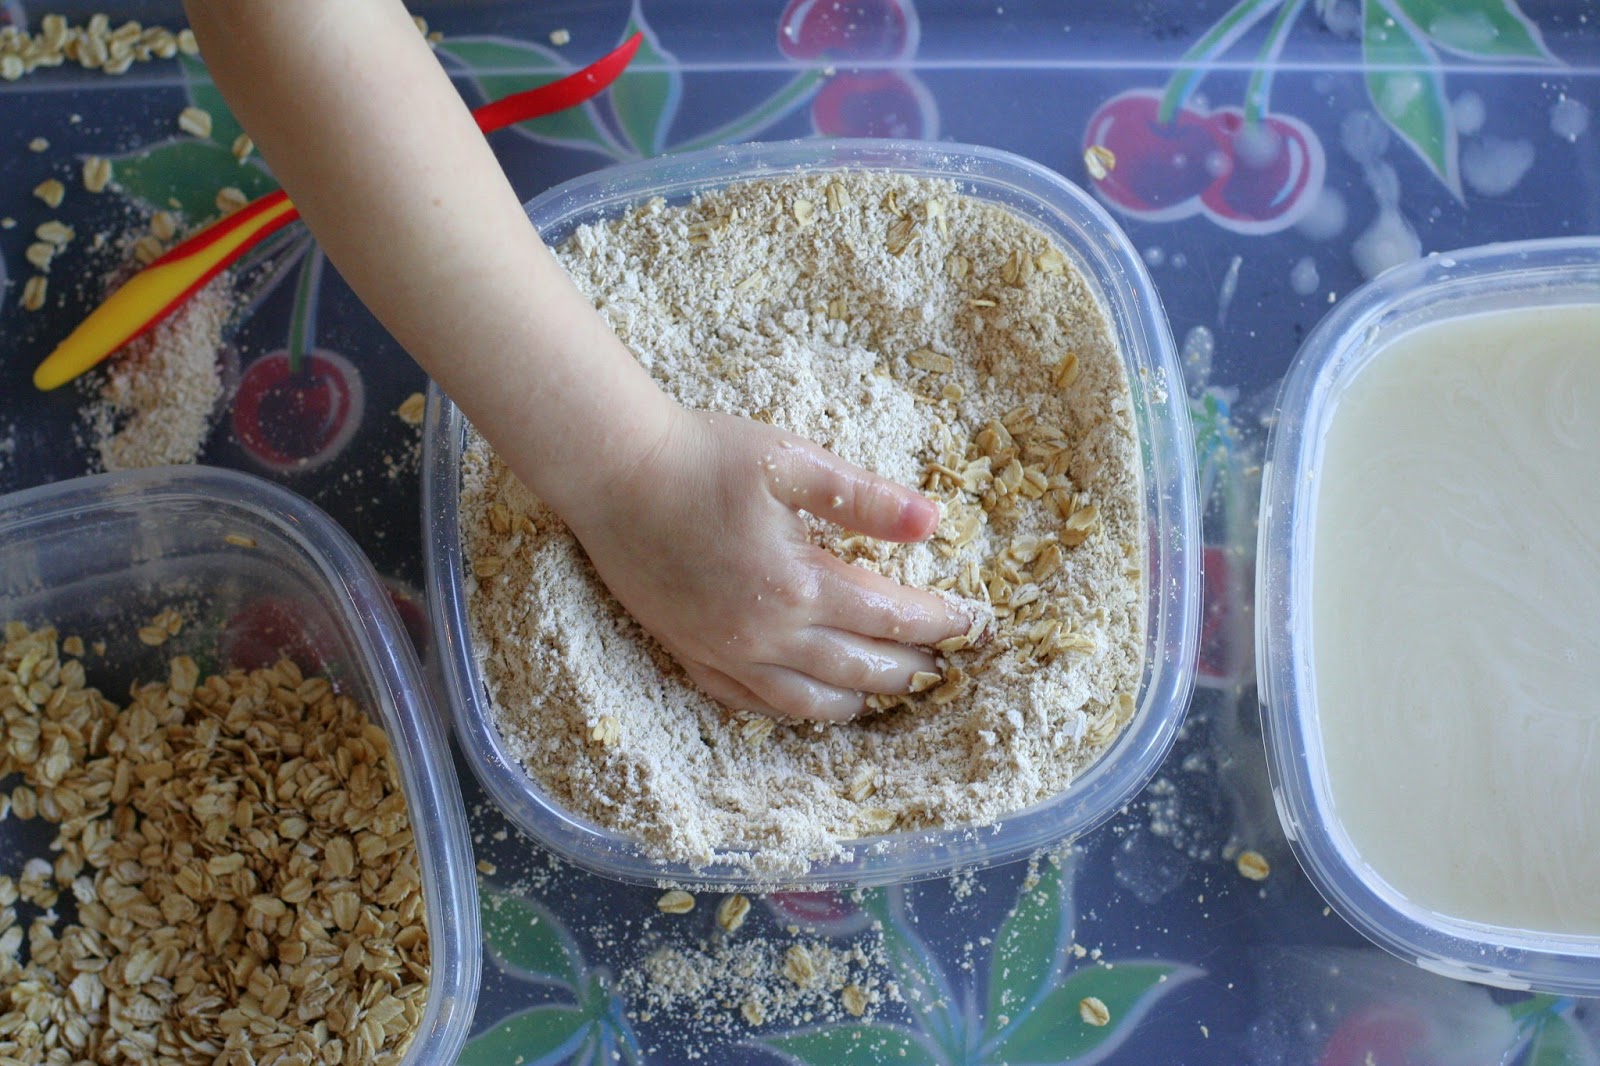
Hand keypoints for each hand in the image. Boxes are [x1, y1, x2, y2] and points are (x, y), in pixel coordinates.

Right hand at [563, 404, 970, 721]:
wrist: (612, 473)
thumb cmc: (703, 457)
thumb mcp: (791, 462)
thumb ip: (865, 498)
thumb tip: (934, 520)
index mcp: (799, 584)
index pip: (890, 616)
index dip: (938, 622)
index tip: (972, 621)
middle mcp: (767, 633)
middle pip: (860, 668)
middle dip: (911, 669)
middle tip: (946, 667)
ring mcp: (726, 652)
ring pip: (809, 702)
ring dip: (860, 701)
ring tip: (891, 693)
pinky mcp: (692, 654)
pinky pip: (751, 704)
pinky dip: (794, 711)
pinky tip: (813, 705)